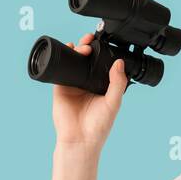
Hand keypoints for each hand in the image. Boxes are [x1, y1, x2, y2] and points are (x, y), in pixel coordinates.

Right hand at [51, 31, 129, 148]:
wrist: (80, 139)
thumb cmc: (98, 126)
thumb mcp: (113, 102)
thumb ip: (117, 83)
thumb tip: (120, 63)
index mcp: (101, 87)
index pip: (101, 65)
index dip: (102, 54)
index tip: (103, 43)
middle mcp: (87, 84)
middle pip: (86, 60)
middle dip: (87, 47)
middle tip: (90, 41)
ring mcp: (73, 85)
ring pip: (74, 62)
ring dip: (76, 50)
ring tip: (81, 46)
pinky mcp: (61, 87)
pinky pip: (60, 70)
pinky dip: (62, 58)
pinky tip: (67, 49)